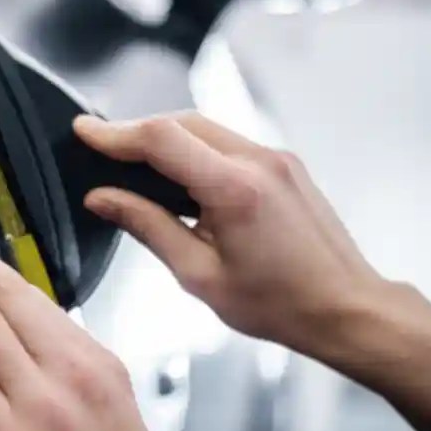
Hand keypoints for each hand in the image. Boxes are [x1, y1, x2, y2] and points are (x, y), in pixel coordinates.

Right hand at [74, 112, 390, 357]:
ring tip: (133, 163)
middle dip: (136, 131)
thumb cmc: (281, 304)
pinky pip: (228, 142)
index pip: (161, 138)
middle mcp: (259, 161)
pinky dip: (195, 148)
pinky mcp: (284, 164)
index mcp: (235, 189)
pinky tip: (177, 174)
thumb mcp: (199, 275)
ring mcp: (276, 158)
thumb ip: (148, 227)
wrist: (346, 308)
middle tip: (101, 149)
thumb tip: (103, 199)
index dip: (115, 132)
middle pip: (182, 122)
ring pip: (206, 127)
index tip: (84, 131)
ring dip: (166, 137)